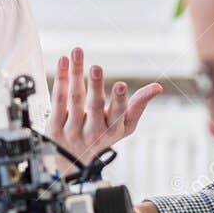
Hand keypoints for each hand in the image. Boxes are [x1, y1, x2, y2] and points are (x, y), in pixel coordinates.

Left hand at [46, 47, 162, 161]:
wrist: (72, 159)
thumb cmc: (103, 135)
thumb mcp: (124, 125)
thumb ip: (139, 105)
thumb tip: (158, 87)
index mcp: (113, 130)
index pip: (117, 115)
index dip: (119, 100)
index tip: (121, 85)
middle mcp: (93, 132)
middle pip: (94, 106)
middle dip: (96, 86)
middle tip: (96, 67)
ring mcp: (72, 130)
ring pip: (74, 98)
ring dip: (75, 74)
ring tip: (77, 53)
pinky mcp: (55, 126)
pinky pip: (58, 100)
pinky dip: (60, 79)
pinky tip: (63, 61)